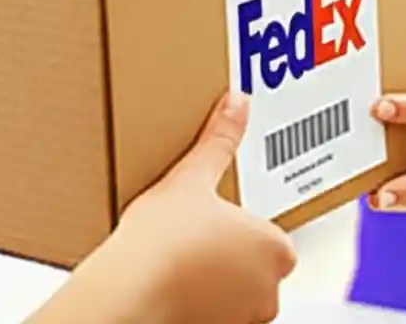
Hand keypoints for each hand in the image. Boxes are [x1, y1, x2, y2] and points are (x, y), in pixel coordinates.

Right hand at [32, 92, 296, 323]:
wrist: (129, 290)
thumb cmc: (161, 240)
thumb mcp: (190, 178)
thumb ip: (219, 140)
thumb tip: (237, 103)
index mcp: (276, 247)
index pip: (267, 235)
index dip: (235, 227)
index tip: (209, 222)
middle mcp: (271, 289)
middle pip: (254, 266)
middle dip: (228, 257)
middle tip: (190, 240)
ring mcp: (246, 318)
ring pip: (237, 295)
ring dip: (216, 283)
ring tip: (177, 264)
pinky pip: (218, 314)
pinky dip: (201, 304)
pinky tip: (172, 288)